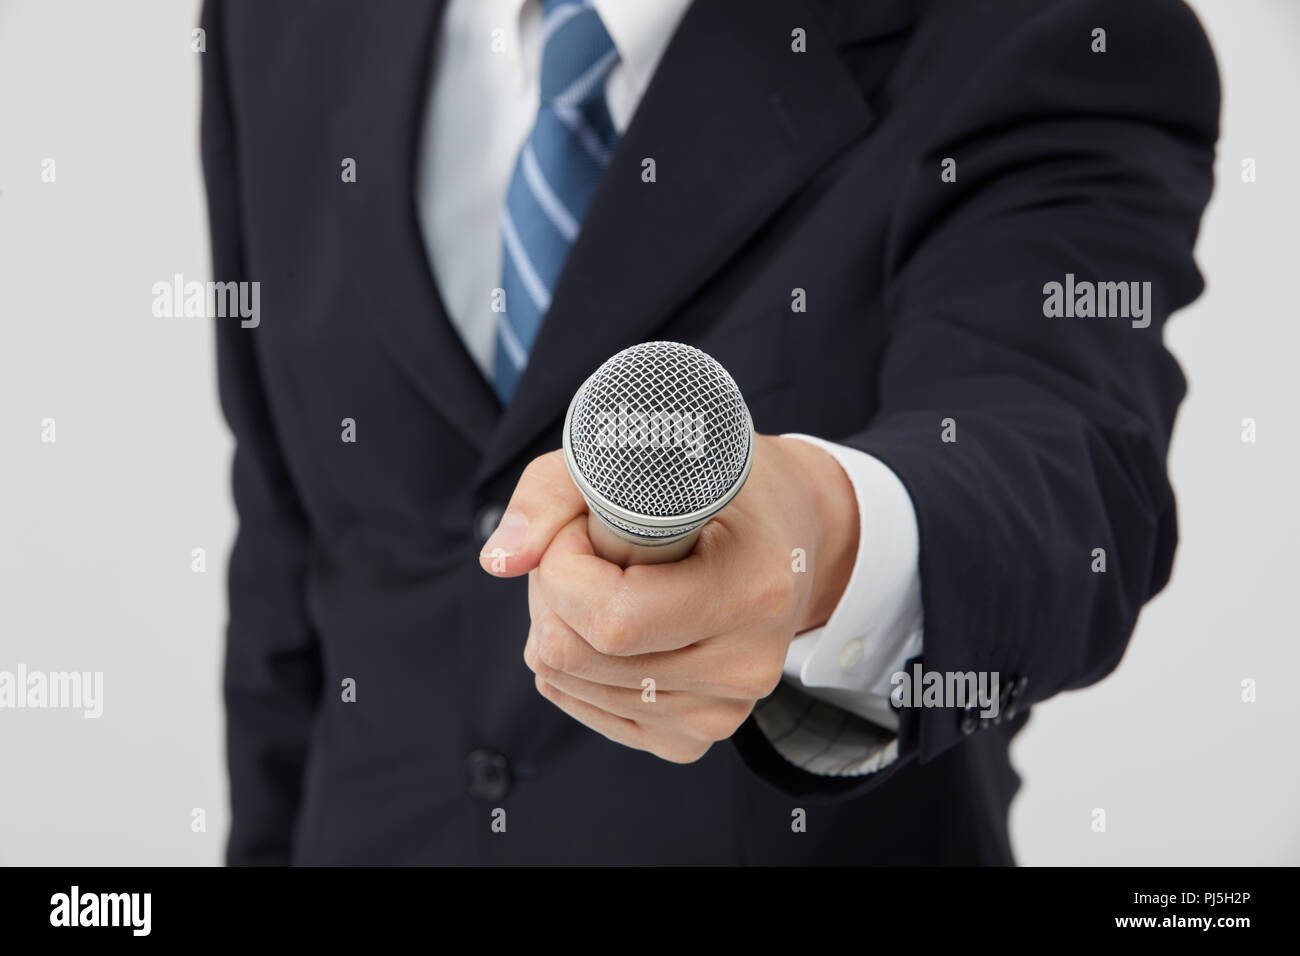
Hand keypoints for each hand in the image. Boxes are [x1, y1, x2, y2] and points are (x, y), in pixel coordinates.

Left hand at [479, 434, 858, 762]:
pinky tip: (610, 619)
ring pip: (569, 681)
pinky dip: (572, 659)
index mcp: (753, 590)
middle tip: (586, 544)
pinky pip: (582, 705)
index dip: (564, 566)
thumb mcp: (646, 450)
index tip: (583, 522)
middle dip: (553, 590)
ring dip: (559, 620)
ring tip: (607, 576)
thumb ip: (556, 491)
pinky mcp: (691, 738)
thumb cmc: (713, 480)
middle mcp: (746, 666)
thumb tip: (499, 562)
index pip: (613, 619)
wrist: (788, 532)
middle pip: (578, 655)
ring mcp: (721, 712)